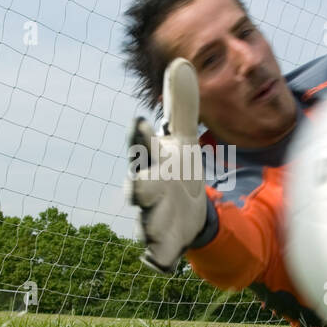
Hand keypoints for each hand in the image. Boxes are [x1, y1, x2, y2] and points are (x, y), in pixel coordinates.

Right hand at [126, 58, 210, 273]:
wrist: (187, 209)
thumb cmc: (178, 169)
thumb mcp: (184, 138)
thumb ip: (182, 105)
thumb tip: (182, 62)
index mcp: (152, 162)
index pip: (143, 146)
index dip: (141, 136)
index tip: (140, 122)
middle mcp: (147, 190)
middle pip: (139, 187)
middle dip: (140, 186)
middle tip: (138, 186)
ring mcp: (151, 217)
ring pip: (145, 221)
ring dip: (148, 223)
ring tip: (150, 227)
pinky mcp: (161, 242)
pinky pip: (156, 252)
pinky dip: (157, 258)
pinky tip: (159, 264)